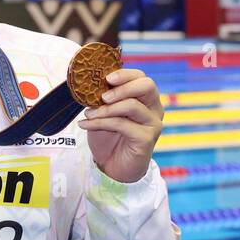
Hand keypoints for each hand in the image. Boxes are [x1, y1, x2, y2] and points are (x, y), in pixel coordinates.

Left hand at [77, 68, 163, 183]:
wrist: (113, 165)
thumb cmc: (109, 136)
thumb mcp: (103, 113)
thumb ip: (102, 99)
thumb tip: (89, 84)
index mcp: (145, 98)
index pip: (141, 77)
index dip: (125, 74)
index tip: (106, 78)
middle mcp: (153, 108)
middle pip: (146, 86)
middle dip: (121, 88)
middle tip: (102, 97)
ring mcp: (153, 123)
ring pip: (132, 105)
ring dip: (106, 109)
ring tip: (88, 114)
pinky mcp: (147, 138)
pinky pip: (122, 124)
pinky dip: (100, 123)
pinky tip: (85, 125)